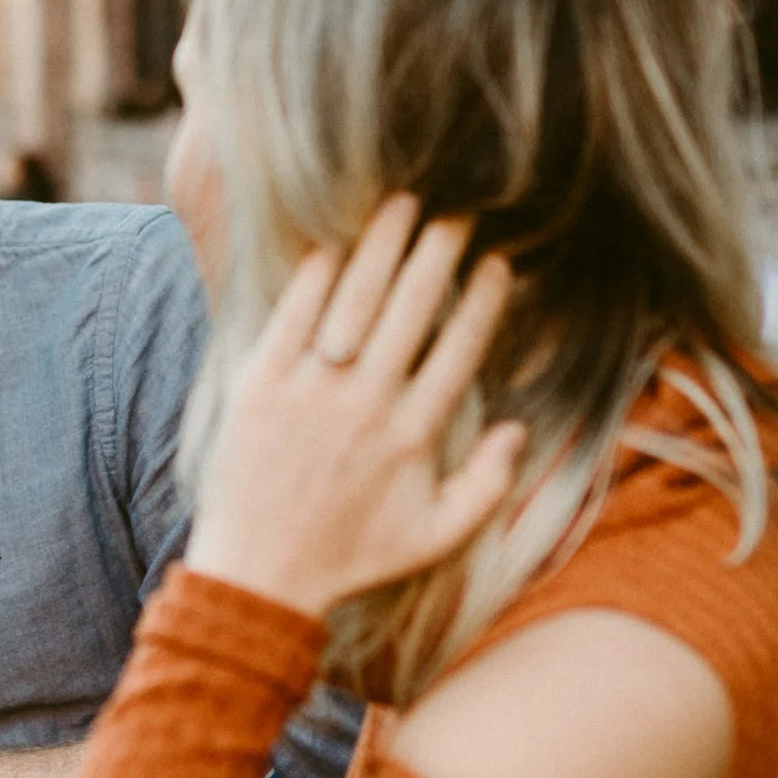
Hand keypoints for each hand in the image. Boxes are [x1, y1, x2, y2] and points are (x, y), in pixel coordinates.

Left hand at [186, 200, 525, 617]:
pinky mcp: (259, 382)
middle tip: (458, 210)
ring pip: (356, 297)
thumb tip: (519, 431)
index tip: (497, 261)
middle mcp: (366, 404)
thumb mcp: (434, 538)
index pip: (460, 347)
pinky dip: (316, 273)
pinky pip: (294, 312)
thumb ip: (488, 487)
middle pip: (414, 307)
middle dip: (440, 250)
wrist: (258, 577)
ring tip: (404, 200)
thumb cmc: (351, 558)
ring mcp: (310, 390)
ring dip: (383, 243)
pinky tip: (336, 238)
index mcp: (414, 436)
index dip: (483, 298)